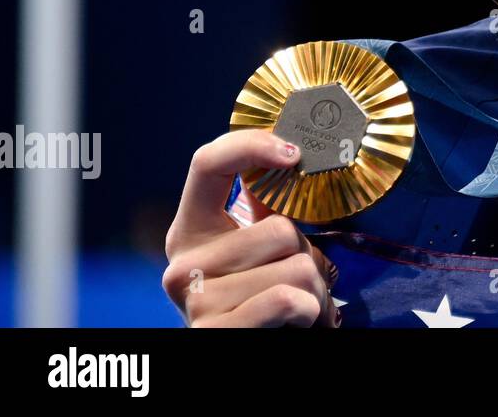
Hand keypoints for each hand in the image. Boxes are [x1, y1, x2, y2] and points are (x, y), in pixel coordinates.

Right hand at [161, 129, 340, 327]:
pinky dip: (309, 310)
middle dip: (309, 255)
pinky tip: (298, 321)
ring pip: (295, 266)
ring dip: (315, 289)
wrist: (252, 352)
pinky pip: (285, 299)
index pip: (207, 163)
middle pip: (279, 228)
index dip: (252, 145)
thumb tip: (291, 156)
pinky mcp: (214, 331)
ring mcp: (195, 299)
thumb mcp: (257, 252)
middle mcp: (182, 263)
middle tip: (304, 281)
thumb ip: (264, 212)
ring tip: (302, 306)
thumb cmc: (263, 301)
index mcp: (190, 231)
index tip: (295, 155)